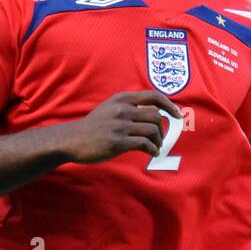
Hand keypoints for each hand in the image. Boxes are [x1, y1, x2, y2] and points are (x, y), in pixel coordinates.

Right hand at [52, 90, 182, 163]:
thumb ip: (128, 107)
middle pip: (156, 116)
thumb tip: (153, 114)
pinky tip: (152, 153)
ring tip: (156, 148)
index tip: (178, 115)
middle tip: (159, 140)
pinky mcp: (117, 142)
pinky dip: (152, 149)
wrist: (72, 139)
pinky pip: (144, 144)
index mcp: (122, 99)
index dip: (170, 105)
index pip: (153, 96)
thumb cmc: (94, 127)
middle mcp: (122, 109)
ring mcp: (119, 125)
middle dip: (162, 130)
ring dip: (159, 141)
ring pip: (152, 130)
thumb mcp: (110, 108)